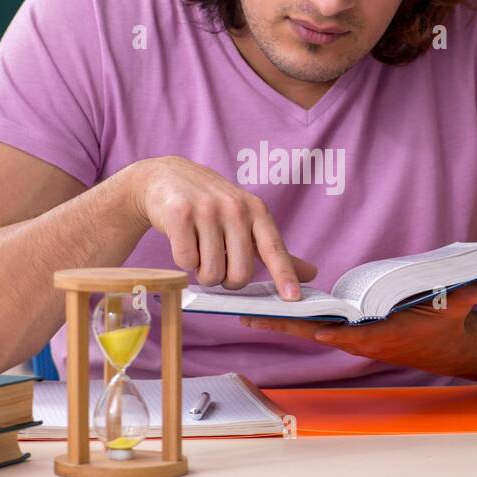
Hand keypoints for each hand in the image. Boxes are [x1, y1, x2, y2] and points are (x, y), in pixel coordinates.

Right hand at [128, 156, 316, 297]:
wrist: (165, 178)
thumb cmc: (210, 206)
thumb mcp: (245, 219)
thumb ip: (274, 250)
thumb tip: (311, 273)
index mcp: (256, 210)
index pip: (273, 248)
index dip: (284, 275)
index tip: (294, 298)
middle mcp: (234, 207)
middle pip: (239, 274)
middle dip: (226, 281)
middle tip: (217, 266)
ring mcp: (206, 209)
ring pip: (210, 272)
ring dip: (202, 273)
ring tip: (198, 252)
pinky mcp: (179, 214)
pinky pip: (185, 262)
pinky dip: (183, 261)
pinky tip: (182, 241)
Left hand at [240, 280, 476, 372]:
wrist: (449, 344)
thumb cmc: (448, 324)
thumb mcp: (457, 308)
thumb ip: (461, 298)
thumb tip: (473, 288)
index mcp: (380, 337)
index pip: (347, 334)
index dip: (323, 330)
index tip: (298, 324)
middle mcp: (360, 340)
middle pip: (314, 331)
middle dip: (283, 324)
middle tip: (249, 316)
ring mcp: (353, 338)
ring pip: (311, 329)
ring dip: (281, 322)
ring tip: (249, 312)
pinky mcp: (350, 333)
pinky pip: (317, 325)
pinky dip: (295, 319)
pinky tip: (273, 310)